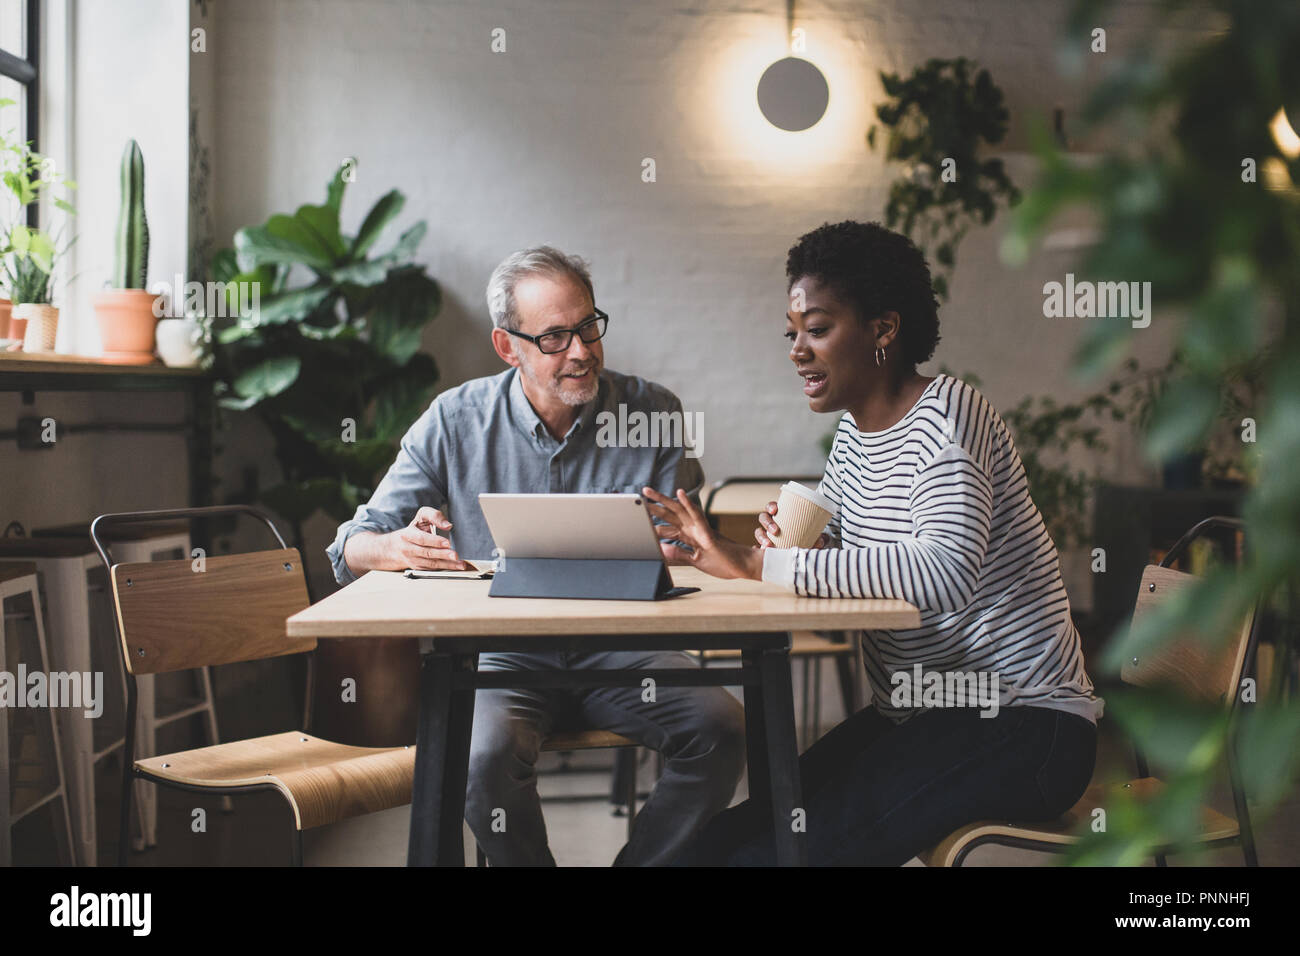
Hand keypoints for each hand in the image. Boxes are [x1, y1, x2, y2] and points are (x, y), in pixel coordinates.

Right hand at [387, 506, 469, 570]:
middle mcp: (408, 548)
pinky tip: (455, 567)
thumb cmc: (413, 529)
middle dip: (442, 554)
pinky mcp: (418, 568)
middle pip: (427, 552)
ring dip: (447, 565)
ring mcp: (413, 560)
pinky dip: (444, 568)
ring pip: (430, 564)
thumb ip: (434, 516)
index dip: (435, 541)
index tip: (447, 543)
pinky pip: (432, 569)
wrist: (396, 547)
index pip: (421, 538)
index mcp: (408, 534)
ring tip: (460, 564)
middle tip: (455, 555)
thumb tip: (447, 525)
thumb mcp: (421, 517)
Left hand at [641, 487, 763, 579]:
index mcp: (690, 536)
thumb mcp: (695, 561)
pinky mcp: (708, 533)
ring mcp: (700, 529)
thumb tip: (661, 550)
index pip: (667, 528)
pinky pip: (697, 516)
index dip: (651, 523)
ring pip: (678, 511)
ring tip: (649, 492)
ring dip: (663, 500)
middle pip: (669, 515)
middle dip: (653, 507)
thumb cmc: (724, 562)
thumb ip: (679, 555)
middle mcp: (693, 529)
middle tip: (639, 497)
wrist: (743, 566)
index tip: (636, 519)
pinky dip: (688, 505)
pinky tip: (680, 494)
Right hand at [756, 501, 828, 549]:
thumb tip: (819, 542)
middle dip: (767, 523)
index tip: (775, 510)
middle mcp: (771, 522)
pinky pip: (758, 545)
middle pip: (763, 518)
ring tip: (768, 546)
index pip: (771, 507)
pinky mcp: (765, 545)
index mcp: (781, 514)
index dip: (771, 507)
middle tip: (775, 531)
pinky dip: (757, 548)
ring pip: (759, 532)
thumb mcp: (813, 534)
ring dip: (761, 538)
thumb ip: (818, 537)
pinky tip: (759, 552)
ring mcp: (767, 534)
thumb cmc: (808, 536)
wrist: (806, 547)